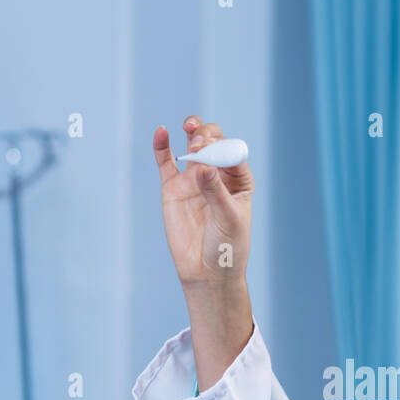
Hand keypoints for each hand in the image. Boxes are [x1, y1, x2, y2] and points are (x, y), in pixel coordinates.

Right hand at [152, 117, 253, 286]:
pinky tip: (161, 131)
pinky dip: (162, 145)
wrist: (206, 272)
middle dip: (208, 136)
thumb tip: (203, 166)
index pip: (233, 153)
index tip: (214, 150)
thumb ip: (215, 192)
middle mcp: (217, 174)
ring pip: (192, 145)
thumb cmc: (226, 246)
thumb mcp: (228, 219)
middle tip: (200, 144)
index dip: (223, 146)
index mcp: (239, 180)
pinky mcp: (173, 188)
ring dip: (193, 131)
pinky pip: (166, 161)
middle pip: (213, 142)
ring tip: (190, 128)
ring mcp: (194, 179)